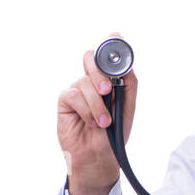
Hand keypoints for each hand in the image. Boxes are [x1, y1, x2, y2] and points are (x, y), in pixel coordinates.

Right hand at [57, 32, 137, 194]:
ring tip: (104, 122)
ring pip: (85, 82)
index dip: (110, 44)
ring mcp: (78, 90)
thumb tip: (127, 67)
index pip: (107, 56)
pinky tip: (91, 122)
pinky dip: (86, 109)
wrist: (99, 158)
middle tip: (107, 90)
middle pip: (91, 59)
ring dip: (97, 105)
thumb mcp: (127, 110)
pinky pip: (73, 95)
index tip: (115, 37)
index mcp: (109, 80)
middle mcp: (92, 82)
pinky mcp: (66, 101)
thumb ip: (128, 87)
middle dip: (99, 72)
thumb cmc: (113, 135)